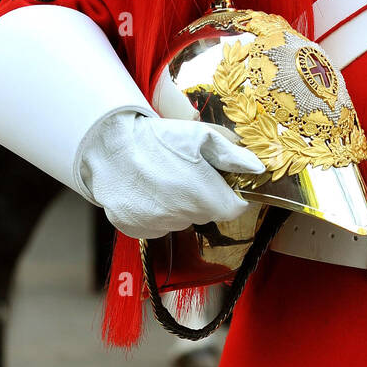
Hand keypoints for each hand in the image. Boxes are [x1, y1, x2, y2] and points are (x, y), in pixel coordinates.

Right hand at [77, 111, 265, 238]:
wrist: (108, 144)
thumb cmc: (157, 138)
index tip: (221, 181)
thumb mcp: (200, 137)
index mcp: (202, 194)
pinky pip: (158, 226)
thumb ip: (233, 155)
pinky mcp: (136, 229)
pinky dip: (157, 213)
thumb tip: (259, 169)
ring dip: (180, 206)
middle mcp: (180, 216)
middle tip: (187, 173)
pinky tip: (148, 191)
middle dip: (204, 197)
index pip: (234, 209)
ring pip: (182, 221)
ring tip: (163, 179)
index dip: (231, 195)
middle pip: (207, 215)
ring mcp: (156, 225)